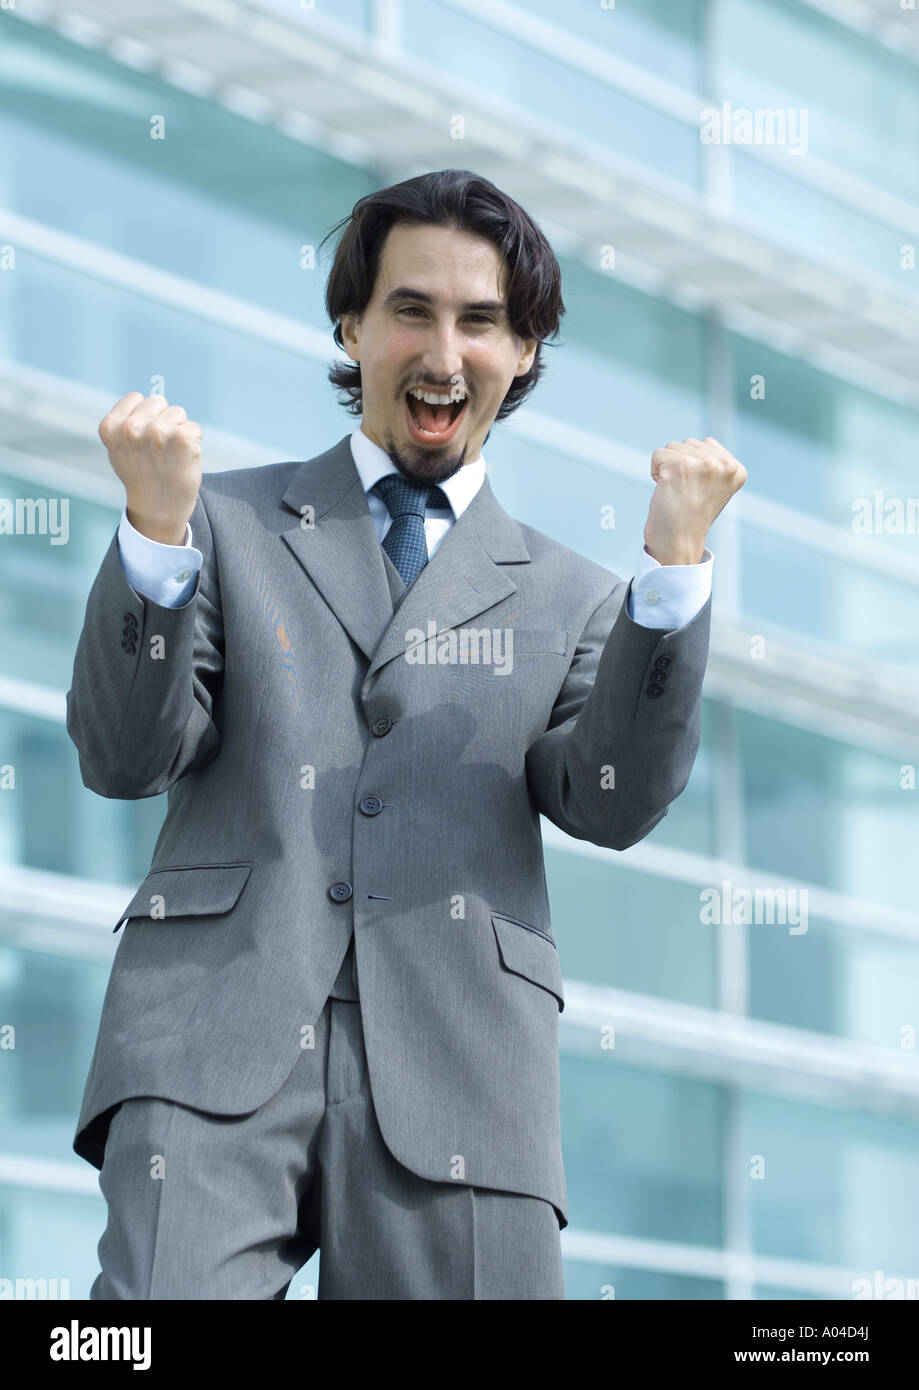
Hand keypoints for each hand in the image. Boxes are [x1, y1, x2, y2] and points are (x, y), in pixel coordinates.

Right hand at [99, 392, 202, 544]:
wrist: (159, 509)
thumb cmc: (142, 475)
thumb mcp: (119, 448)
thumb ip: (124, 422)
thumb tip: (142, 397)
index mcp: (111, 427)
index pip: (136, 398)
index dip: (144, 417)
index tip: (143, 440)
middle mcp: (131, 428)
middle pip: (159, 401)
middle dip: (162, 420)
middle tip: (158, 450)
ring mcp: (157, 432)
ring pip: (178, 412)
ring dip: (179, 430)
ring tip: (170, 455)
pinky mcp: (182, 439)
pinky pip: (194, 427)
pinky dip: (194, 442)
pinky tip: (183, 460)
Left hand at [643, 436, 746, 564]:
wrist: (679, 542)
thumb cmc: (690, 516)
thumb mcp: (713, 487)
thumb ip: (713, 463)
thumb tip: (698, 444)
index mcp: (736, 469)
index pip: (705, 445)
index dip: (693, 466)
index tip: (697, 491)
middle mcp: (724, 465)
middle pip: (688, 443)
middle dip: (679, 465)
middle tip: (685, 493)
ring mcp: (704, 464)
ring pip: (671, 447)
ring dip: (667, 469)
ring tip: (676, 492)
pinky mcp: (681, 466)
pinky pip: (657, 455)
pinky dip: (655, 472)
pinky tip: (666, 491)